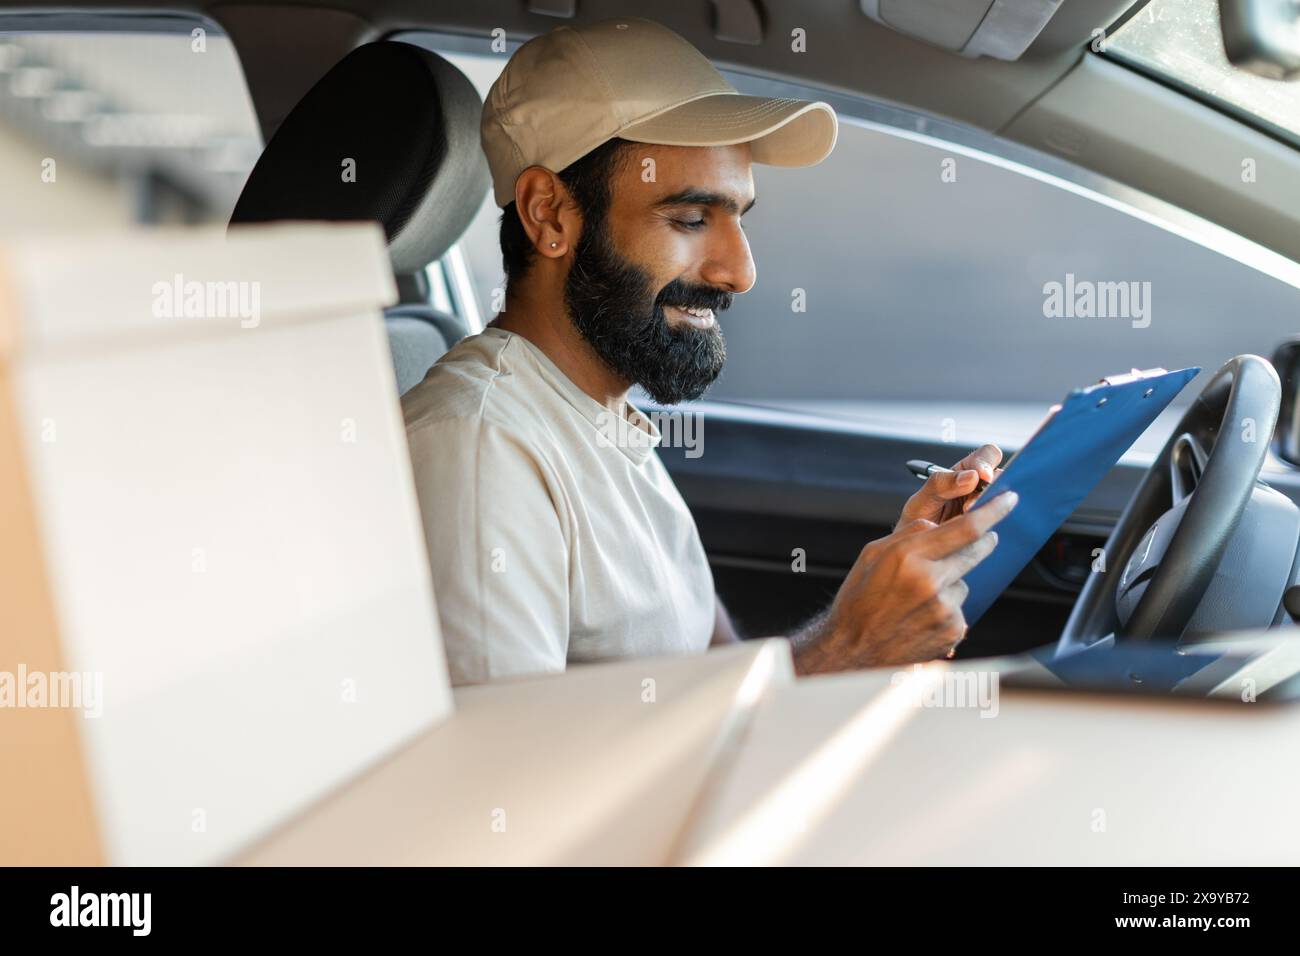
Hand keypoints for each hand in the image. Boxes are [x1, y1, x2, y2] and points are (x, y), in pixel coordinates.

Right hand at [796, 490, 1017, 673]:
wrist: (853, 649)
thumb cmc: (860, 598)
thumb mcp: (873, 554)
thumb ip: (908, 534)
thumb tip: (938, 524)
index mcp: (908, 556)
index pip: (966, 528)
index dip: (993, 512)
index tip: (1010, 499)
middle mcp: (930, 581)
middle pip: (976, 551)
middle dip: (985, 541)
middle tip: (987, 536)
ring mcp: (944, 609)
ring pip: (964, 582)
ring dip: (952, 582)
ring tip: (920, 597)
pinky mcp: (952, 631)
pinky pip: (961, 608)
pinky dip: (947, 608)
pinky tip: (923, 616)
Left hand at [897, 444, 1002, 528]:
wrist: (914, 551)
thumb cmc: (917, 521)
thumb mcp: (921, 501)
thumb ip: (940, 484)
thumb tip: (971, 476)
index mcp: (963, 473)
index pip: (986, 455)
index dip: (987, 462)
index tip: (982, 476)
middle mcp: (979, 487)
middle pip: (1001, 474)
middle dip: (992, 484)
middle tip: (973, 502)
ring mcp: (986, 506)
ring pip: (1003, 497)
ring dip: (989, 504)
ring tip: (966, 515)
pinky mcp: (990, 525)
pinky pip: (1002, 519)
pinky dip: (994, 520)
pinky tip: (979, 527)